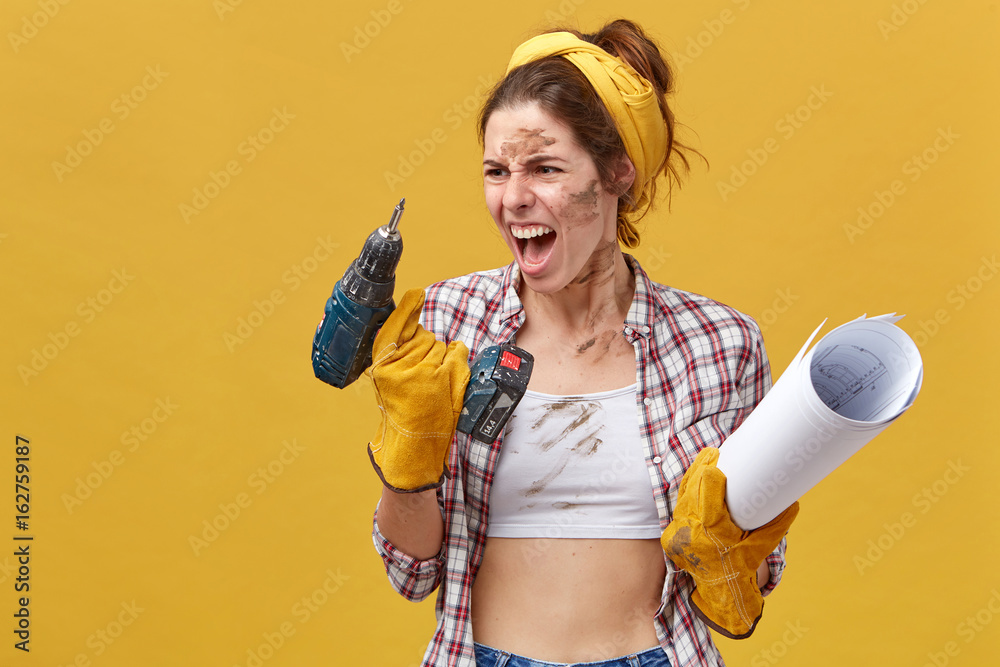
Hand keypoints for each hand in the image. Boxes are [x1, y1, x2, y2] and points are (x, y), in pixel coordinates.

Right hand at [366, 289, 469, 492]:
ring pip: (441, 344)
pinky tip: (448, 379)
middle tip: (422, 375)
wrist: (412, 448)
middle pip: (423, 336)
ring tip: (433, 383)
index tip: (415, 293)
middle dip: (427, 348)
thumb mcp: (390, 382)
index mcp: (382, 366)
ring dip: (442, 358)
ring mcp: (424, 371)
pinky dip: (457, 361)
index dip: (406, 309)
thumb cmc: (403, 413)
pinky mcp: (445, 378)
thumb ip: (398, 355)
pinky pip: (457, 352)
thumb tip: (412, 323)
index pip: (394, 328)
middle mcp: (400, 366)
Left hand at [661, 447, 797, 638]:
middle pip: (692, 491)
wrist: (721, 589)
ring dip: (692, 479)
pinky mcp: (670, 536)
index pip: (707, 497)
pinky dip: (685, 494)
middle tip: (711, 454)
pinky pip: (677, 508)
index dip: (709, 477)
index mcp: (712, 531)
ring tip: (703, 461)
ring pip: (683, 497)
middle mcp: (691, 531)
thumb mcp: (761, 546)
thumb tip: (794, 503)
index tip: (715, 459)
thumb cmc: (743, 565)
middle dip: (700, 470)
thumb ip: (777, 525)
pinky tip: (692, 480)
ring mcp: (678, 533)